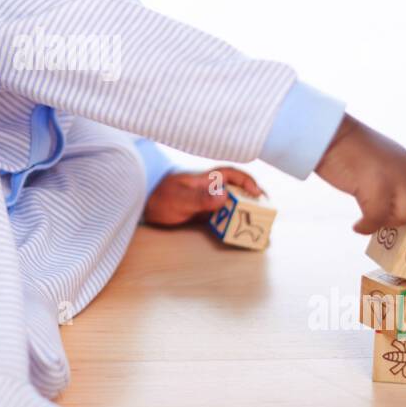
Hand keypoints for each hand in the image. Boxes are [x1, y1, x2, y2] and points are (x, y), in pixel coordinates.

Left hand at [143, 166, 266, 227]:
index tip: (259, 194)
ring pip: (230, 204)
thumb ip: (200, 197)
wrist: (140, 204)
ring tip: (255, 226)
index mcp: (206, 178)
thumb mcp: (179, 198)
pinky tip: (235, 232)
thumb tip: (224, 196)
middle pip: (236, 191)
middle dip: (252, 200)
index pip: (232, 174)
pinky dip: (229, 222)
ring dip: (242, 213)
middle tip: (265, 215)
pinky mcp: (200, 213)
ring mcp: (205, 200)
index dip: (248, 182)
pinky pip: (220, 216)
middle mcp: (209, 188)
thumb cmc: (158, 196)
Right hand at [315, 113, 405, 239]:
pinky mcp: (377, 188)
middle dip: (400, 222)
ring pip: (402, 216)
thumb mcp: (376, 164)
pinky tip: (357, 226)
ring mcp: (394, 180)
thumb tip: (386, 210)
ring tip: (366, 220)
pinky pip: (377, 219)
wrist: (329, 134)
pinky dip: (366, 227)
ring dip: (383, 223)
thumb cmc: (345, 148)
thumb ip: (387, 182)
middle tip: (380, 224)